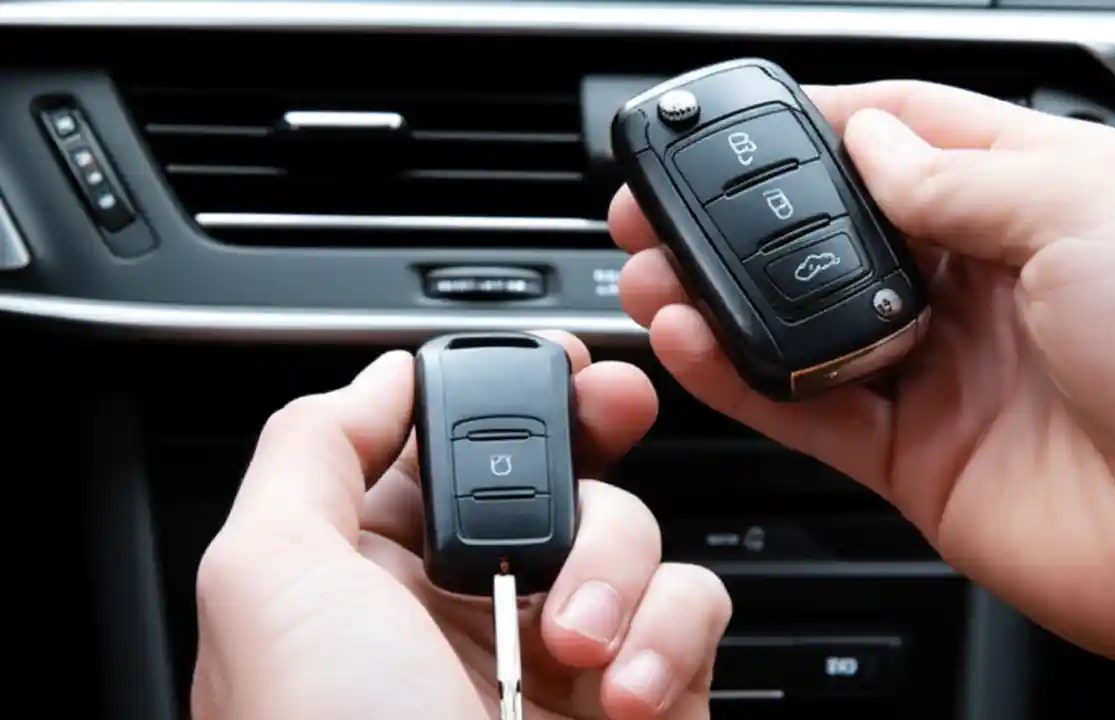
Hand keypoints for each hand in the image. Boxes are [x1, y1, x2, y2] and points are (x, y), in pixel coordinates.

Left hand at [191, 333, 731, 719]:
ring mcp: (559, 654)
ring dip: (618, 566)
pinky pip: (693, 609)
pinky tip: (624, 688)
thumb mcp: (264, 584)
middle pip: (553, 470)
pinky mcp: (642, 698)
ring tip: (572, 641)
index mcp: (368, 574)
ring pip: (631, 532)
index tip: (543, 360)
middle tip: (617, 408)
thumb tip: (384, 377)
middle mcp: (467, 607)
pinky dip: (673, 631)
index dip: (496, 392)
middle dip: (594, 431)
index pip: (443, 447)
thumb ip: (311, 452)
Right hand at [610, 81, 1114, 713]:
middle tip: (665, 206)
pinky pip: (812, 412)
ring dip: (725, 301)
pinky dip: (746, 382)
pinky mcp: (925, 462)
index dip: (821, 121)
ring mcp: (953, 376)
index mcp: (1043, 197)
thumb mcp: (1089, 208)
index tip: (736, 119)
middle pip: (839, 233)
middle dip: (746, 218)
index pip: (907, 135)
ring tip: (651, 276)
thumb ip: (956, 175)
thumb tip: (863, 139)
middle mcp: (991, 284)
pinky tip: (695, 348)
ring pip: (808, 326)